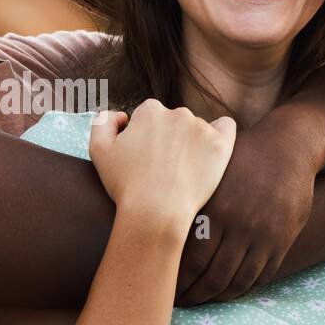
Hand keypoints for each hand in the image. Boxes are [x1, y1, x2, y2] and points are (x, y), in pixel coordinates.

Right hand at [89, 100, 235, 231]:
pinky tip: (213, 148)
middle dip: (168, 139)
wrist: (154, 213)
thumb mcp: (98, 151)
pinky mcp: (220, 146)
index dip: (144, 137)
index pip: (149, 117)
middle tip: (163, 168)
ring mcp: (201, 128)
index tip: (144, 158)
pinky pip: (226, 127)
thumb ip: (102, 121)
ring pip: (197, 128)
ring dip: (190, 143)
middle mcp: (177, 113)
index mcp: (149, 110)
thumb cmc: (125, 186)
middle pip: (173, 121)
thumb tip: (122, 115)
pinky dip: (221, 133)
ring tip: (182, 171)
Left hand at [174, 119, 318, 305]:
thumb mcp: (210, 173)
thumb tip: (157, 227)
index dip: (177, 281)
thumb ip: (191, 200)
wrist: (287, 147)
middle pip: (213, 276)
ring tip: (202, 300)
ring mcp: (263, 236)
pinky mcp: (282, 240)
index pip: (191, 260)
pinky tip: (229, 290)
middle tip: (180, 303)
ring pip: (237, 281)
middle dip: (194, 295)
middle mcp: (239, 226)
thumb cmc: (239, 158)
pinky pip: (261, 276)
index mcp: (215, 209)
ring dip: (217, 297)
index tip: (165, 289)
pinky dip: (243, 289)